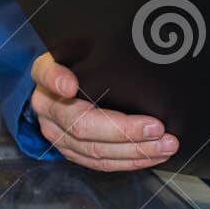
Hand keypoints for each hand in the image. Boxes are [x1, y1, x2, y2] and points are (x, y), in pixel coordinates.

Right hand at [28, 52, 177, 171]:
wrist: (60, 84)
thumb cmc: (81, 62)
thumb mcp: (84, 47)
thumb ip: (98, 48)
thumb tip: (139, 45)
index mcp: (45, 74)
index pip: (46, 74)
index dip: (57, 80)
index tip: (71, 85)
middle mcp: (47, 107)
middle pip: (81, 124)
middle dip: (123, 130)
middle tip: (156, 128)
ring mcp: (56, 133)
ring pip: (94, 150)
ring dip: (134, 150)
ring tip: (164, 145)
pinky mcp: (70, 151)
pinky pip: (99, 163)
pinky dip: (129, 161)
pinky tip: (152, 155)